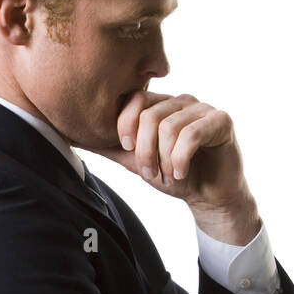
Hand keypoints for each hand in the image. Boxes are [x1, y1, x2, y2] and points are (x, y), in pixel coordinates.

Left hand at [98, 91, 249, 211]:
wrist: (208, 195)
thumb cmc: (173, 175)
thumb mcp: (134, 161)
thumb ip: (109, 147)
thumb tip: (72, 136)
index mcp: (160, 105)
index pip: (134, 99)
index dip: (125, 125)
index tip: (126, 150)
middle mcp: (181, 101)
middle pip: (149, 115)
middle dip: (144, 151)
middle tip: (148, 173)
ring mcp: (202, 108)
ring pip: (169, 127)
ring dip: (164, 160)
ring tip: (168, 176)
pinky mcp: (221, 121)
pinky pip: (192, 134)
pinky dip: (180, 159)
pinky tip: (180, 173)